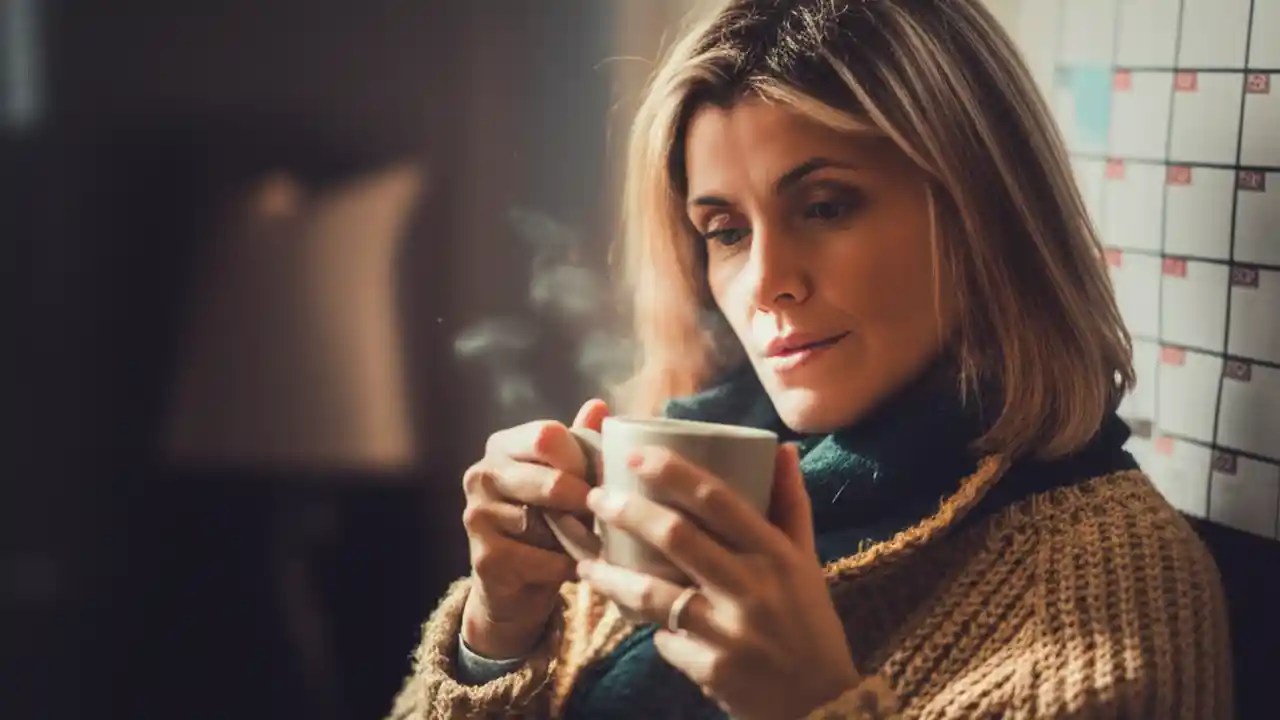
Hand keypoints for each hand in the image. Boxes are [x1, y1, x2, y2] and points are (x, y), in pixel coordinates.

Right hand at [459, 399, 608, 658]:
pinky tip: (570, 566)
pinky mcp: (484, 557)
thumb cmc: (547, 521)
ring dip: (575, 536)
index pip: (548, 435)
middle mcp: (481, 474)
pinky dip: (566, 566)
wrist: (515, 585)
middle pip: (549, 480)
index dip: (582, 458)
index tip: (600, 478)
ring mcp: (477, 515)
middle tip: (603, 514)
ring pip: (547, 523)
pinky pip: (543, 558)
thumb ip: (579, 442)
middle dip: (583, 500)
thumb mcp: (564, 477)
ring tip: (585, 541)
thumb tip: (599, 405)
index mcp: (501, 446)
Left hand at [576, 443, 860, 719]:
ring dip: (612, 576)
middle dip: (628, 512)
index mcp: (776, 555)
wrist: (820, 703)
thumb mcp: (806, 561)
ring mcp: (729, 631)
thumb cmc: (809, 621)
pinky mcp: (711, 668)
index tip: (636, 456)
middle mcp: (752, 588)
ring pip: (653, 594)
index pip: (719, 501)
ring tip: (585, 564)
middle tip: (596, 497)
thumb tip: (780, 447)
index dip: (674, 474)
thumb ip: (790, 504)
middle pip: (677, 538)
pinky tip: (636, 619)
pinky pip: (664, 640)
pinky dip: (650, 628)